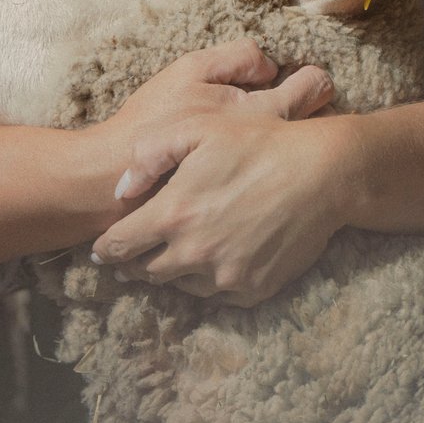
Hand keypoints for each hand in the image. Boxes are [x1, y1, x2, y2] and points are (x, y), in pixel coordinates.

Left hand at [91, 46, 349, 306]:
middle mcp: (194, 253)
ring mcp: (226, 276)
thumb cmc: (259, 143)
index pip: (120, 246)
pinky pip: (218, 294)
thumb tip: (122, 189)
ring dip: (172, 273)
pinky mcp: (254, 288)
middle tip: (132, 257)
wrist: (323, 173)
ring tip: (171, 259)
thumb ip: (151, 153)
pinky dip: (209, 282)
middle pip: (147, 272)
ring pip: (181, 286)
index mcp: (173, 214)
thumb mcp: (200, 128)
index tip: (100, 252)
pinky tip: (211, 264)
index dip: (105, 250)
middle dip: (135, 264)